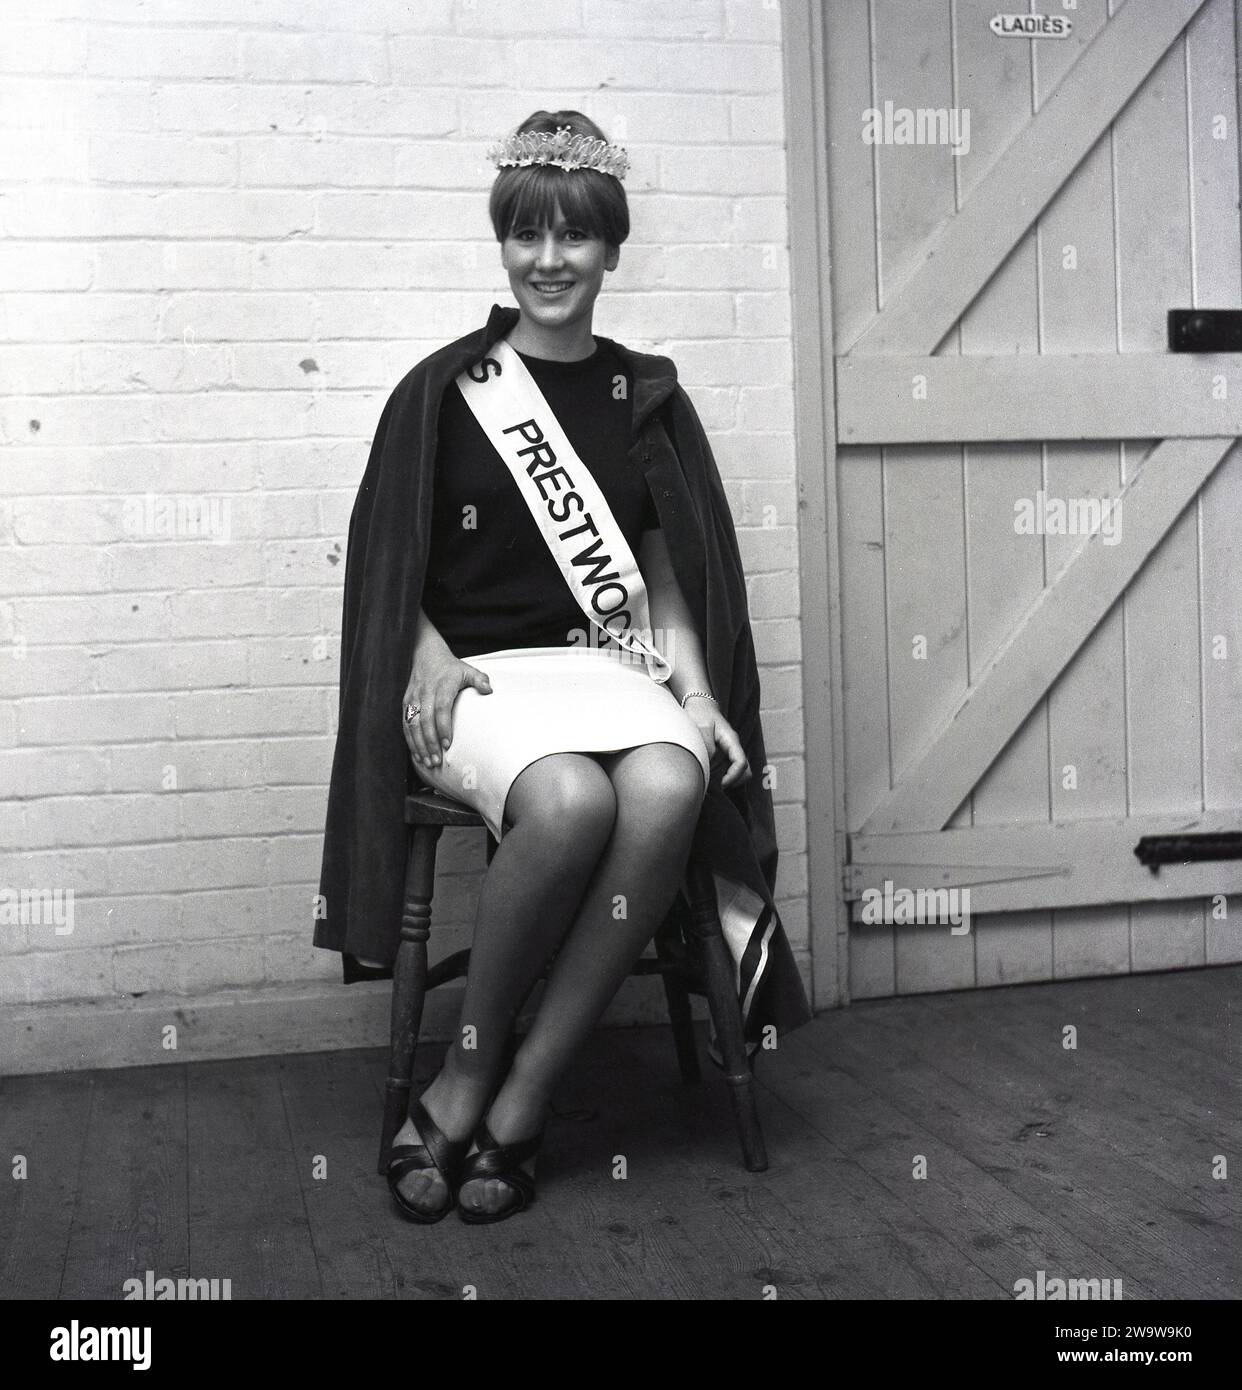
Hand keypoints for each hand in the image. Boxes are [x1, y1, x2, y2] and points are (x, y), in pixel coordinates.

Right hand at [402, 650, 491, 766]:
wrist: (425, 654)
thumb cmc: (451, 667)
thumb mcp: (468, 670)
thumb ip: (480, 680)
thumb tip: (489, 690)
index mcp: (443, 684)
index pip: (441, 707)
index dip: (443, 726)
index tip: (448, 744)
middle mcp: (426, 691)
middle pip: (425, 720)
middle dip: (430, 742)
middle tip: (437, 760)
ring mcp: (414, 697)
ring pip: (412, 724)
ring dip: (419, 745)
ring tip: (427, 762)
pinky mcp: (406, 702)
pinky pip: (405, 724)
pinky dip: (410, 740)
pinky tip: (416, 754)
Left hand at [682, 696, 750, 789]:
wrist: (699, 707)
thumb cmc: (699, 714)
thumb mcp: (700, 726)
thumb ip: (706, 744)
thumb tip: (709, 761)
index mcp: (731, 740)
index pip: (741, 763)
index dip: (733, 776)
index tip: (721, 783)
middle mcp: (733, 748)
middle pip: (745, 772)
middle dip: (733, 781)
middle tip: (715, 785)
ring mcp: (730, 752)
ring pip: (739, 773)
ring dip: (729, 780)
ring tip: (712, 782)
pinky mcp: (724, 755)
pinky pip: (730, 770)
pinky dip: (723, 777)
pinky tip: (709, 777)